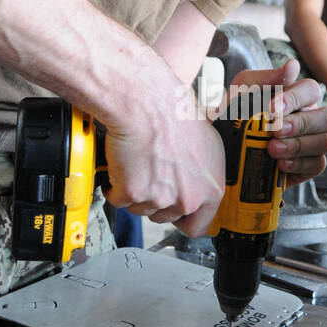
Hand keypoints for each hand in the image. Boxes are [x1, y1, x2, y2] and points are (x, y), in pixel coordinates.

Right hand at [104, 77, 225, 238]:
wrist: (145, 101)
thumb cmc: (174, 112)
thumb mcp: (207, 142)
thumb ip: (203, 171)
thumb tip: (199, 179)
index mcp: (211, 187)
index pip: (199, 225)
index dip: (183, 218)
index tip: (174, 212)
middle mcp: (188, 197)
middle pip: (166, 217)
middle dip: (155, 200)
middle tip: (152, 175)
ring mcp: (160, 197)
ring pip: (141, 209)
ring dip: (136, 193)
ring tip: (138, 164)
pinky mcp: (133, 193)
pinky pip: (119, 199)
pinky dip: (115, 186)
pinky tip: (122, 165)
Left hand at [230, 58, 326, 186]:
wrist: (222, 143)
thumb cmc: (237, 111)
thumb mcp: (245, 89)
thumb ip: (268, 77)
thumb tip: (293, 66)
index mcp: (299, 97)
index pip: (311, 90)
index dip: (296, 99)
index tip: (272, 109)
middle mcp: (311, 118)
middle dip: (301, 124)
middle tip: (274, 131)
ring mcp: (312, 142)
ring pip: (325, 142)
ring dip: (299, 146)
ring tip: (272, 149)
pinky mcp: (308, 165)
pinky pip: (318, 164)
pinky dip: (300, 164)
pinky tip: (280, 164)